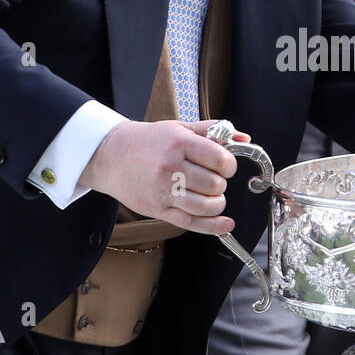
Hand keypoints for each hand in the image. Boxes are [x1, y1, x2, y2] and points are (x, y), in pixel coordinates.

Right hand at [79, 119, 251, 234]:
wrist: (111, 156)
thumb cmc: (148, 141)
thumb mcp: (179, 128)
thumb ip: (213, 131)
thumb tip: (244, 139)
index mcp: (179, 143)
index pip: (220, 160)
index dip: (229, 165)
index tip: (225, 165)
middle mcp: (171, 168)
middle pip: (215, 185)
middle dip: (220, 183)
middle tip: (212, 178)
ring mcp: (164, 191)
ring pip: (206, 206)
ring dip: (217, 202)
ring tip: (211, 195)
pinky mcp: (158, 209)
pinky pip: (191, 223)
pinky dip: (213, 226)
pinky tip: (225, 224)